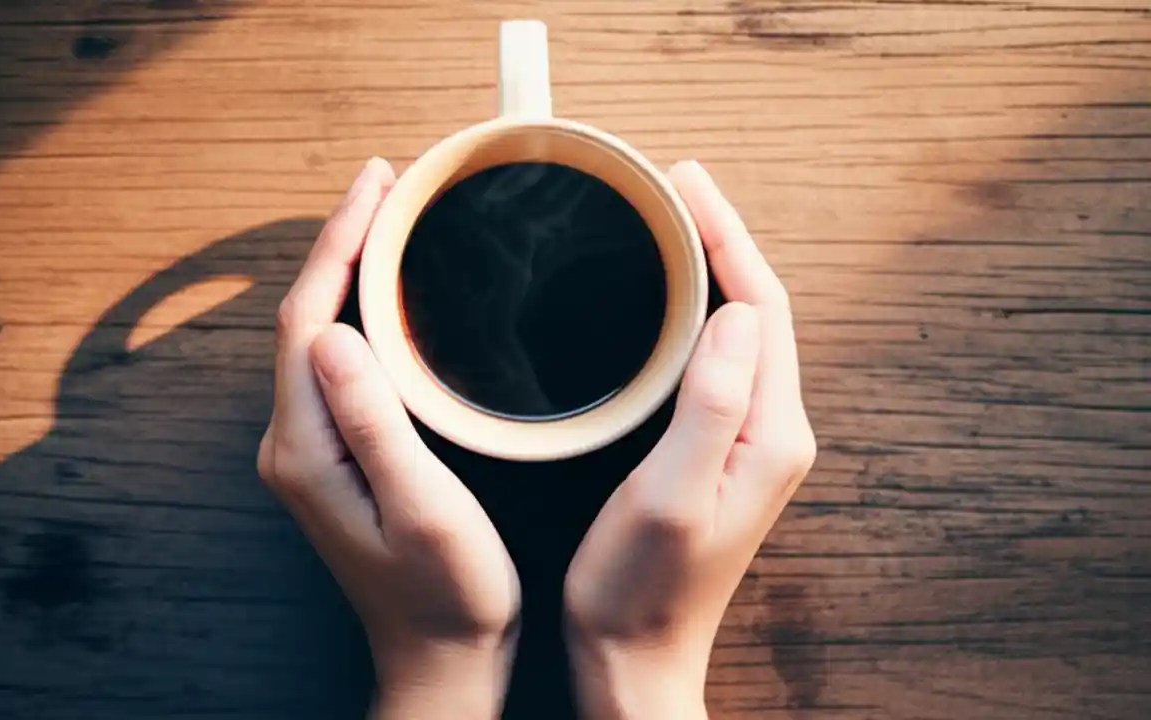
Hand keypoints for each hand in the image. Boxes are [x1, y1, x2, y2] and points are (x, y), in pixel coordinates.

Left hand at [257, 158, 519, 719]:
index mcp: (307, 448)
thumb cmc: (448, 594)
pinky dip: (359, 311)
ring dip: (347, 271)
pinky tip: (389, 294)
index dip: (338, 243)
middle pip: (304, 316)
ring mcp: (311, 450)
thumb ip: (376, 423)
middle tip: (387, 183)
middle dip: (340, 242)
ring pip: (318, 335)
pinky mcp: (334, 456)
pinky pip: (336, 363)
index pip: (307, 317)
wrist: (440, 659)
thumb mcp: (423, 509)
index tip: (378, 186)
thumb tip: (334, 332)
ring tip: (389, 218)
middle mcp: (294, 443)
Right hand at [564, 161, 816, 719]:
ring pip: (736, 331)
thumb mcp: (672, 495)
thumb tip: (735, 311)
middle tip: (670, 187)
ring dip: (709, 272)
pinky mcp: (716, 453)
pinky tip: (660, 301)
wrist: (636, 658)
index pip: (760, 307)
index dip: (726, 237)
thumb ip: (712, 405)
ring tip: (667, 224)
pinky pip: (714, 362)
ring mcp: (747, 443)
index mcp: (771, 433)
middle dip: (720, 240)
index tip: (683, 183)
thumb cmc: (641, 587)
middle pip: (755, 309)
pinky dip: (691, 315)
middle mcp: (772, 432)